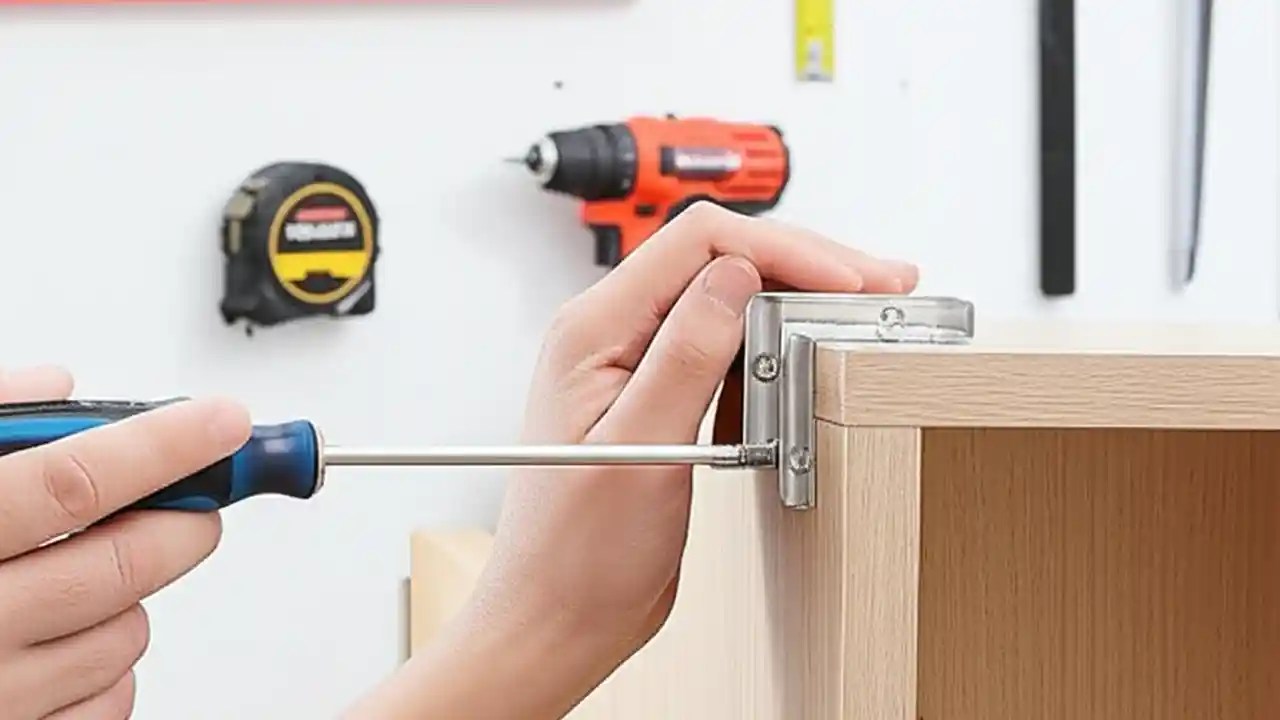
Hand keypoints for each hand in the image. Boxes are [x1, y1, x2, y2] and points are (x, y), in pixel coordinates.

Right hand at [0, 367, 249, 719]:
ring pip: (125, 633)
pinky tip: (67, 638)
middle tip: (193, 500)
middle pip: (121, 564)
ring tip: (87, 572)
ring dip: (133, 597)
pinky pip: (110, 700)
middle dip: (181, 521)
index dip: (163, 446)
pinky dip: (111, 664)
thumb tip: (55, 387)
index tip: (220, 423)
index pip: (74, 481)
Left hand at [347, 202, 917, 718]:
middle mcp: (611, 334)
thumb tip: (736, 276)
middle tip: (878, 283)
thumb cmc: (576, 553)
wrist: (559, 616)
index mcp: (592, 330)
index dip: (782, 249)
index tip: (846, 280)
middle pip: (716, 258)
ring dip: (795, 292)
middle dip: (802, 262)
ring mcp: (636, 362)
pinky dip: (776, 334)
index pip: (697, 243)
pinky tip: (812, 341)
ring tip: (860, 302)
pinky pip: (722, 340)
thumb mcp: (639, 450)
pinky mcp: (660, 394)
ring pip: (725, 294)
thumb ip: (686, 355)